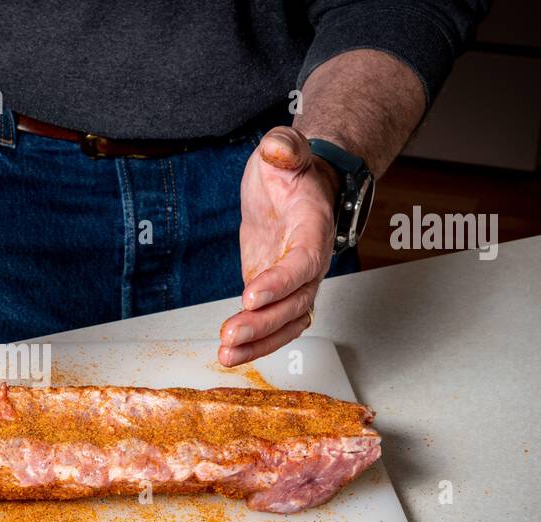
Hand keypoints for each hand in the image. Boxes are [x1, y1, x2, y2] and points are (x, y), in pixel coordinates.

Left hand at [220, 126, 338, 365]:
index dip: (281, 281)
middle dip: (264, 322)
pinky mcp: (276, 291)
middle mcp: (310, 261)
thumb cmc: (293, 169)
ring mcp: (294, 281)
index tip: (251, 295)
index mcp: (314, 228)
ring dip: (259, 343)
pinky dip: (255, 342)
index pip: (303, 261)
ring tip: (226, 356)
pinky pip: (272, 323)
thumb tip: (277, 147)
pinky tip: (230, 354)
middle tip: (231, 334)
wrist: (300, 183)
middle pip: (296, 302)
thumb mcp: (286, 149)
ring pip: (287, 322)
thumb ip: (284, 148)